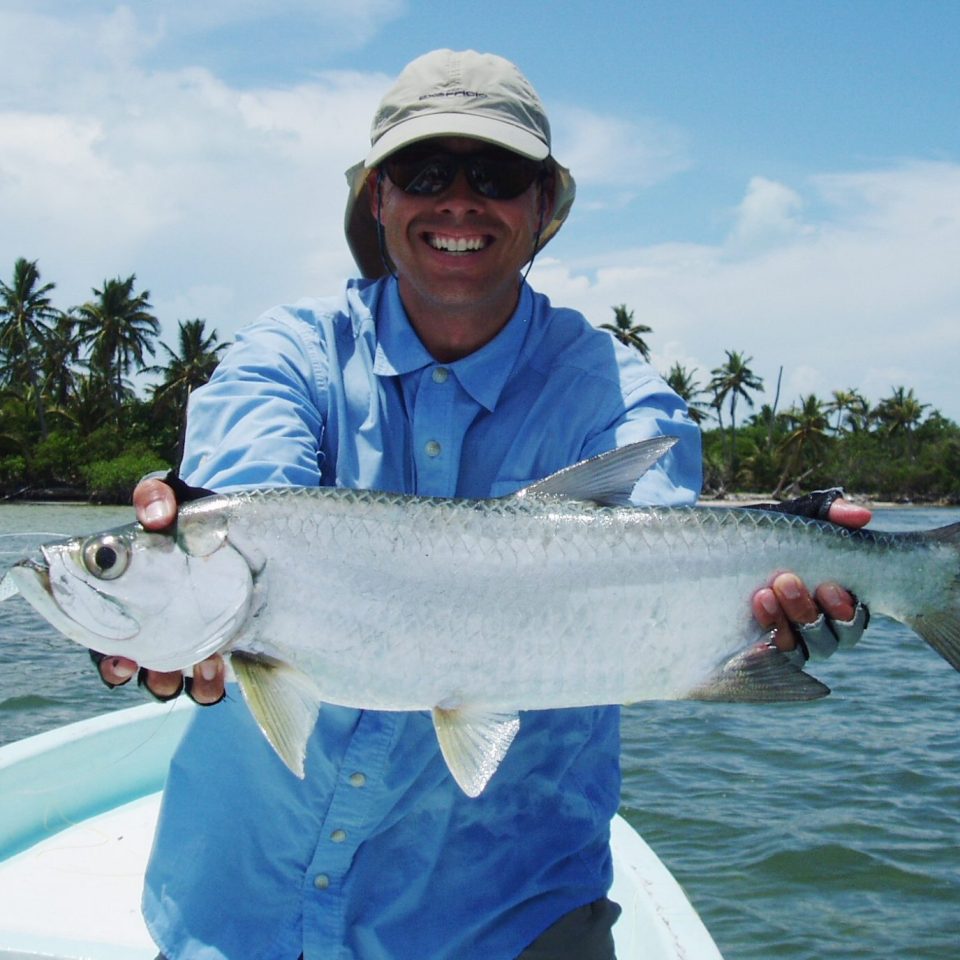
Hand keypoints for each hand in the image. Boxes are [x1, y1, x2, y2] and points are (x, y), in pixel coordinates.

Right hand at [92, 477, 226, 704]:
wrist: (230, 531)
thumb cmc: (187, 519)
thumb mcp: (173, 502)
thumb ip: (157, 498)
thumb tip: (156, 515)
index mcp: (126, 598)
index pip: (101, 637)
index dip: (107, 659)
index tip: (121, 662)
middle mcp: (146, 629)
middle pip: (129, 668)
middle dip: (140, 676)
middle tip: (152, 672)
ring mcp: (179, 643)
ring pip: (166, 682)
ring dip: (178, 683)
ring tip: (205, 667)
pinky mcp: (213, 647)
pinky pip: (204, 683)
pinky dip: (209, 684)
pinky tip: (221, 671)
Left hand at [752, 498, 872, 658]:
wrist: (713, 546)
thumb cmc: (767, 533)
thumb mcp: (795, 517)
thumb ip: (830, 513)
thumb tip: (862, 516)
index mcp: (834, 601)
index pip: (853, 620)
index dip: (846, 610)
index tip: (829, 586)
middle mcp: (814, 627)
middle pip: (827, 638)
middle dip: (808, 610)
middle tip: (785, 580)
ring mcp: (785, 639)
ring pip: (797, 648)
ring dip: (782, 622)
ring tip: (762, 594)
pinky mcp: (755, 649)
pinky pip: (766, 661)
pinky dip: (763, 650)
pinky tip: (754, 637)